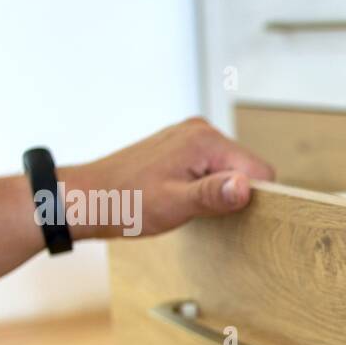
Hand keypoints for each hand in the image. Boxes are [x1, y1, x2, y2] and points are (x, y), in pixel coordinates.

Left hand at [60, 117, 274, 239]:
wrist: (85, 199)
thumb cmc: (126, 202)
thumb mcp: (174, 204)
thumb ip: (213, 195)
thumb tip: (246, 187)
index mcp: (205, 140)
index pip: (260, 171)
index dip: (251, 198)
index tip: (225, 213)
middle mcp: (200, 130)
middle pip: (245, 169)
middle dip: (232, 195)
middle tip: (199, 210)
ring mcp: (189, 137)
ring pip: (229, 170)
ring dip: (216, 192)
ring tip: (186, 203)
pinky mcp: (180, 147)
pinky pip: (211, 168)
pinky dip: (204, 187)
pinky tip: (181, 197)